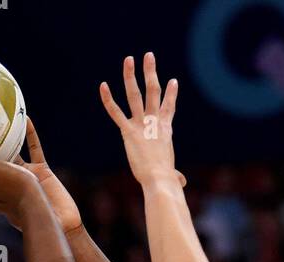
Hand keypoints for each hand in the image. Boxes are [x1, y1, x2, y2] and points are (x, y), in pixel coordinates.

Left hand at [14, 120, 82, 234]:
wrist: (59, 225)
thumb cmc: (36, 226)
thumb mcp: (11, 215)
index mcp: (2, 191)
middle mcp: (12, 180)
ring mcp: (27, 173)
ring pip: (15, 149)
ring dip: (8, 134)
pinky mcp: (42, 169)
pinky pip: (35, 147)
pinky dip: (31, 133)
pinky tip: (25, 119)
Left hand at [100, 53, 179, 187]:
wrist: (159, 179)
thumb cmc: (166, 179)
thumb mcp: (171, 174)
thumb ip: (176, 175)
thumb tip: (180, 183)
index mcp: (166, 129)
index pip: (169, 107)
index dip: (171, 94)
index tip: (173, 81)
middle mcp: (154, 121)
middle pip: (153, 91)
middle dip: (151, 72)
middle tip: (149, 56)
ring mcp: (141, 124)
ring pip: (135, 94)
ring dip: (131, 75)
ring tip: (129, 59)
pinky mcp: (128, 131)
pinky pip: (116, 112)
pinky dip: (108, 99)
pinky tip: (103, 86)